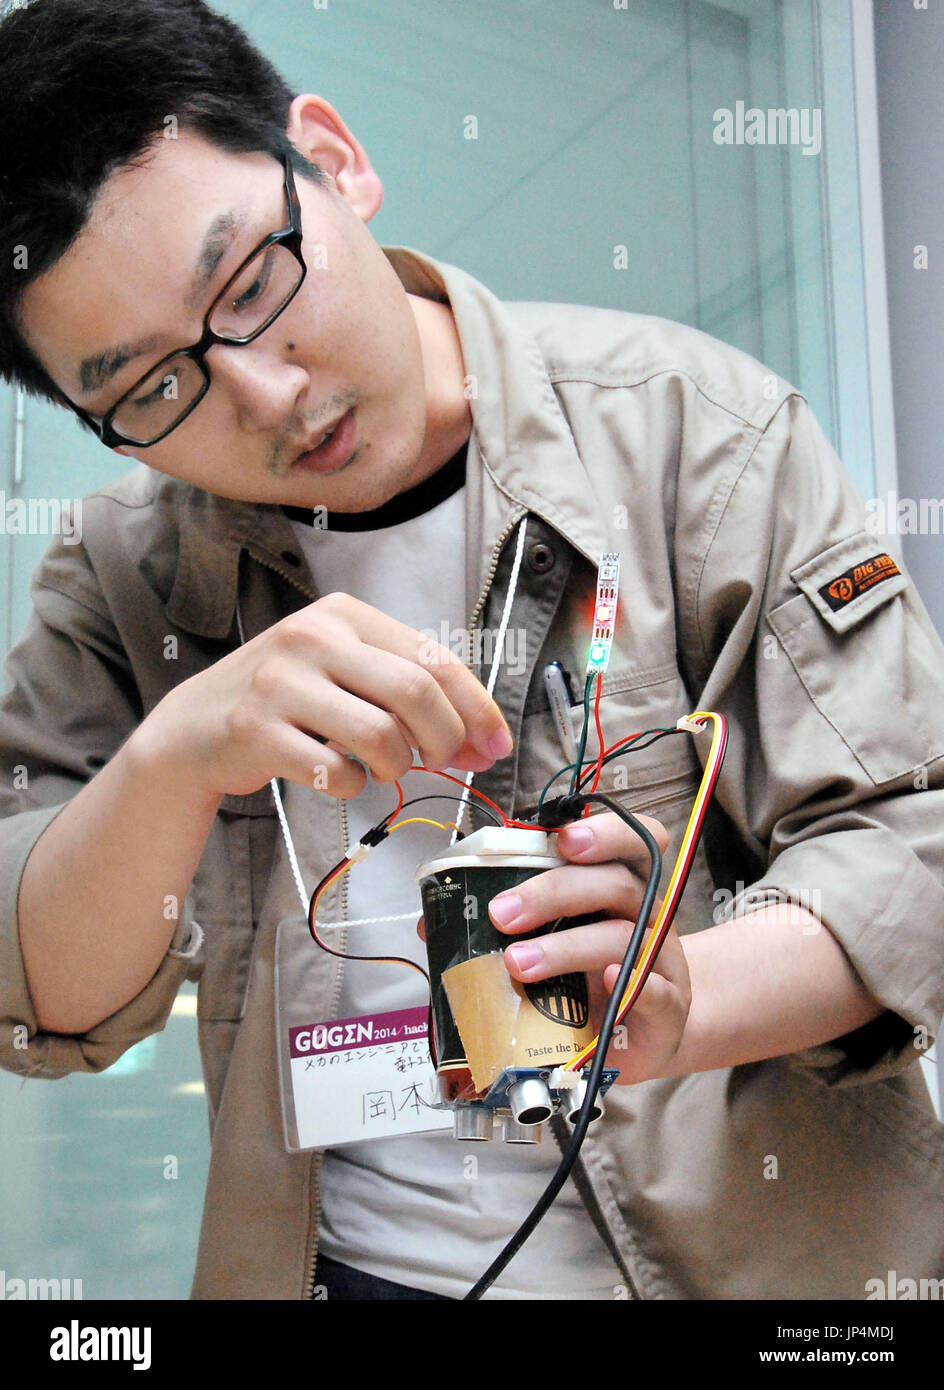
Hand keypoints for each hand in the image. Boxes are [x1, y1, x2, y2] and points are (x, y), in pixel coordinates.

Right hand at [136, 591, 513, 799]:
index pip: (433, 659)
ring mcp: (279, 683)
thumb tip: (482, 739)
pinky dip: (350, 784)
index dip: (476, 709)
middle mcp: (311, 637)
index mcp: (343, 615)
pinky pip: (333, 770)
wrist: (194, 728)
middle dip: (445, 740)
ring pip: (380, 734)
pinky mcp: (255, 730)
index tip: (495, 746)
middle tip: (444, 765)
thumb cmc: (286, 700)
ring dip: (397, 767)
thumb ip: (406, 690)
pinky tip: (338, 775)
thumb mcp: (341, 669)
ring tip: (385, 770)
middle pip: (415, 692)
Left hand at [489, 811, 691, 1083]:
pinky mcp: (666, 1007)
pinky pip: (655, 989)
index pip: (631, 840)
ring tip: (519, 962)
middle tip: (503, 913)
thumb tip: (436, 922)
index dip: (604, 831)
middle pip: (615, 883)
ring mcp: (660, 960)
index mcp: (620, 886)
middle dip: (554, 891)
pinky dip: (630, 981)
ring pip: (623, 935)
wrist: (643, 1037)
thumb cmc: (595, 981)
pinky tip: (606, 980)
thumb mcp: (555, 943)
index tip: (564, 838)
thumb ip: (507, 924)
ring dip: (566, 945)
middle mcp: (646, 914)